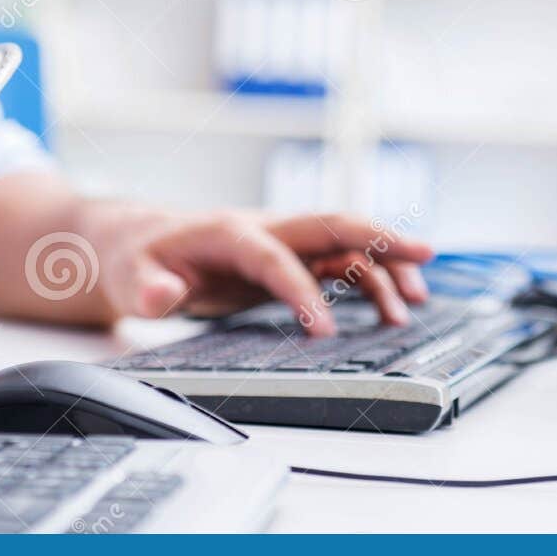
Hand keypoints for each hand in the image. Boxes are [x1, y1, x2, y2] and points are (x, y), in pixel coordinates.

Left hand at [84, 207, 433, 335]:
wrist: (139, 243)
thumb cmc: (138, 258)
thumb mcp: (131, 276)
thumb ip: (147, 288)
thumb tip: (162, 296)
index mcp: (230, 231)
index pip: (275, 257)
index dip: (302, 291)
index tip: (324, 330)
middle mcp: (265, 229)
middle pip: (330, 225)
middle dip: (379, 237)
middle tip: (426, 252)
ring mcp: (280, 243)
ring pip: (343, 246)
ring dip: (383, 267)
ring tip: (415, 302)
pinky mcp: (288, 260)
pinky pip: (338, 264)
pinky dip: (371, 279)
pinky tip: (395, 304)